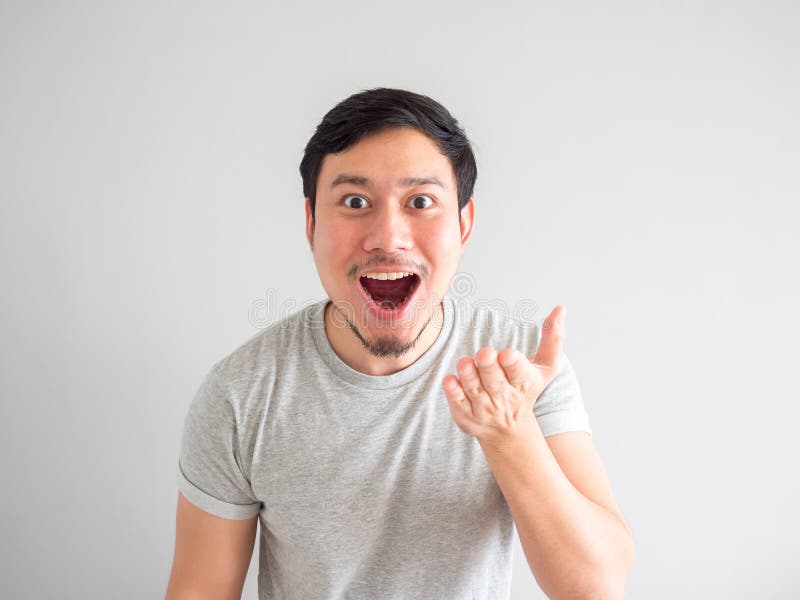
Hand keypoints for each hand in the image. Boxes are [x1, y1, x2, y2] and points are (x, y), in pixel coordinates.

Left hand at [441, 305, 566, 444]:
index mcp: (524, 382)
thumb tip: (560, 308)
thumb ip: (553, 338)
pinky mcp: (466, 414)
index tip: (507, 354)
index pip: (519, 372)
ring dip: (469, 376)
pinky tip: (450, 379)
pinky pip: (458, 403)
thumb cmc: (526, 389)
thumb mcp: (546, 367)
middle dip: (489, 367)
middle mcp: (503, 396)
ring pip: (475, 391)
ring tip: (465, 363)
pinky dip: (453, 392)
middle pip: (495, 382)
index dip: (513, 364)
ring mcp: (484, 408)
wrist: (509, 430)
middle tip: (484, 353)